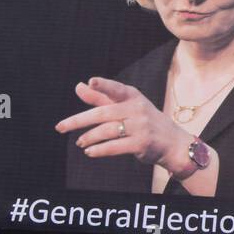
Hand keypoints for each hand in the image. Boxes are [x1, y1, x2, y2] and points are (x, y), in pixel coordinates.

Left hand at [54, 77, 194, 177]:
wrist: (172, 142)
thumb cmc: (144, 121)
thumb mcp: (126, 106)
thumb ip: (101, 98)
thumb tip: (79, 86)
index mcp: (133, 96)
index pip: (116, 89)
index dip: (104, 85)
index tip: (91, 81)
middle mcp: (137, 109)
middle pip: (103, 113)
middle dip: (79, 120)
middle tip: (60, 127)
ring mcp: (141, 126)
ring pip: (107, 131)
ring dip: (89, 138)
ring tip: (80, 142)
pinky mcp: (141, 143)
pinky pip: (114, 146)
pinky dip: (99, 149)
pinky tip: (90, 151)